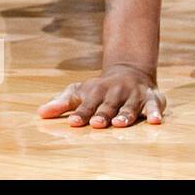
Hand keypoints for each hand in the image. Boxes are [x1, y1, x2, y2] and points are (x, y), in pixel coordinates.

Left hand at [38, 65, 165, 127]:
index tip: (72, 123)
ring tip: (120, 124)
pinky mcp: (151, 98)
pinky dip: (155, 112)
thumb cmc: (99, 88)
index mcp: (96, 92)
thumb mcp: (79, 92)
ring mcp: (133, 95)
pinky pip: (154, 106)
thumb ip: (61, 103)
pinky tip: (155, 121)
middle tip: (96, 124)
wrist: (129, 70)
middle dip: (102, 115)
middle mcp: (114, 93)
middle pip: (108, 106)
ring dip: (125, 115)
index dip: (80, 114)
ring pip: (129, 106)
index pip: (86, 105)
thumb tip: (39, 113)